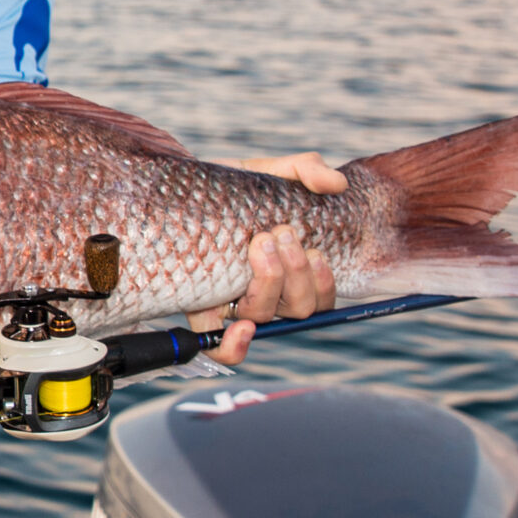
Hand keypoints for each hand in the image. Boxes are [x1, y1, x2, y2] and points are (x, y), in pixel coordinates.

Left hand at [189, 151, 344, 366]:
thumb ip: (306, 171)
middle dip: (295, 273)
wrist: (181, 188)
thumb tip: (336, 183)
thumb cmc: (232, 187)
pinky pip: (218, 344)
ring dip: (270, 285)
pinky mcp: (199, 305)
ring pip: (263, 317)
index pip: (319, 298)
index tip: (315, 251)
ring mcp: (231, 300)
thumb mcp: (270, 172)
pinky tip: (239, 327)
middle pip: (296, 308)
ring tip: (259, 243)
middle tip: (278, 233)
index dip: (324, 285)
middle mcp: (263, 291)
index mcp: (288, 270)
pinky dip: (234, 346)